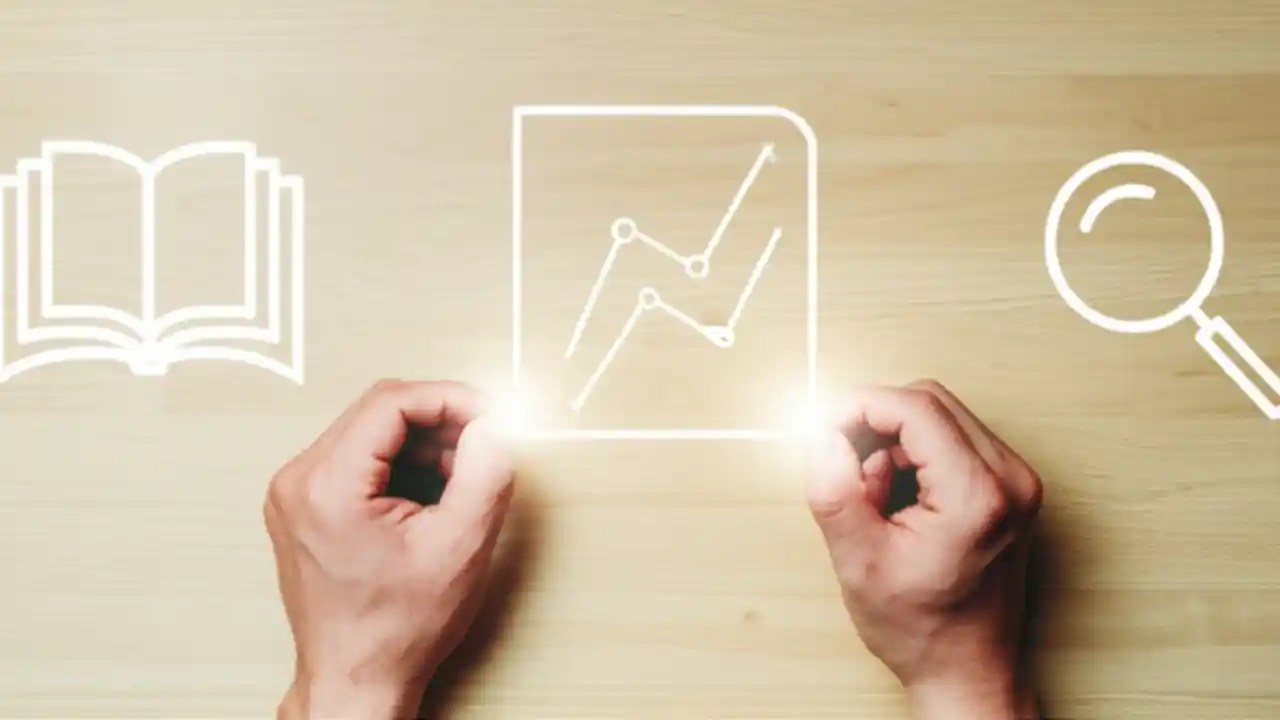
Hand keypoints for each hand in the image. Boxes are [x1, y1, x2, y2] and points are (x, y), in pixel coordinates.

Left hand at [265, 380, 513, 718]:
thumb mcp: (460, 546)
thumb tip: (496, 423)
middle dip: (441, 423)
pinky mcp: (304, 507)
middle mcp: (298, 480)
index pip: (392, 402)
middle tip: (484, 448)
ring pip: (371, 434)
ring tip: (460, 484)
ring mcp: (295, 494)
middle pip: (379, 413)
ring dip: (424, 445)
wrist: (356, 682)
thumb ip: (486, 472)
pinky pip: (358, 460)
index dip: (451, 399)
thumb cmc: (397, 631)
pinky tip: (432, 499)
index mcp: (326, 485)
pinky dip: (402, 467)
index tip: (492, 415)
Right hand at [806, 381, 1042, 719]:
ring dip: (893, 440)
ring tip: (873, 497)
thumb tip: (821, 435)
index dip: (859, 406)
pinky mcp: (1010, 487)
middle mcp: (1010, 481)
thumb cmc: (924, 631)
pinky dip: (914, 454)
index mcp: (978, 496)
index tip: (823, 424)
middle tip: (841, 461)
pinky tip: (897, 498)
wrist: (968, 670)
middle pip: (930, 401)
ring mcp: (1016, 482)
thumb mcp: (859, 562)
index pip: (915, 408)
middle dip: (875, 423)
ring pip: (940, 416)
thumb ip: (834, 491)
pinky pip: (954, 439)